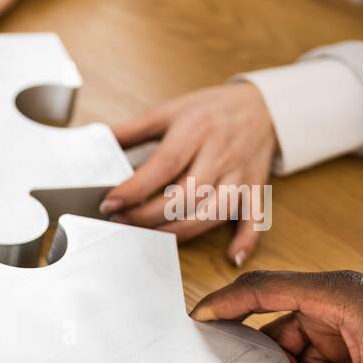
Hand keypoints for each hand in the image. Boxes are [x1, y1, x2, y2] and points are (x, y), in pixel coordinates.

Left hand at [103, 83, 277, 265]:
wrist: (265, 106)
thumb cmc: (211, 110)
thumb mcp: (170, 110)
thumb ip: (133, 129)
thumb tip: (97, 141)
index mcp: (197, 131)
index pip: (164, 166)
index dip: (134, 189)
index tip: (109, 203)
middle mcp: (221, 154)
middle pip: (186, 195)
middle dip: (149, 216)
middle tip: (121, 221)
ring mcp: (241, 175)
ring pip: (213, 213)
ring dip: (180, 232)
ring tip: (149, 236)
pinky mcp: (256, 190)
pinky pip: (256, 219)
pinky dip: (247, 240)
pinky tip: (231, 257)